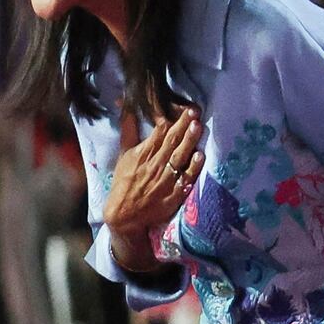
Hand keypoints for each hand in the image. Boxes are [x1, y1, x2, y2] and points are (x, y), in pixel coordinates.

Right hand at [103, 105, 203, 263]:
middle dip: (183, 125)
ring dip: (189, 141)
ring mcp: (166, 180)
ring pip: (180, 156)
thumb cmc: (124, 182)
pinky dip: (193, 167)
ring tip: (198, 126)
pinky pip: (185, 178)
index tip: (183, 107)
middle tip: (194, 111)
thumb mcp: (123, 155)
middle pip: (171, 141)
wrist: (125, 215)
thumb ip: (128, 131)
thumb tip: (126, 107)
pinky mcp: (174, 194)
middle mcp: (155, 164)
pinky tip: (200, 155)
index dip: (172, 118)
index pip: (159, 131)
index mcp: (143, 153)